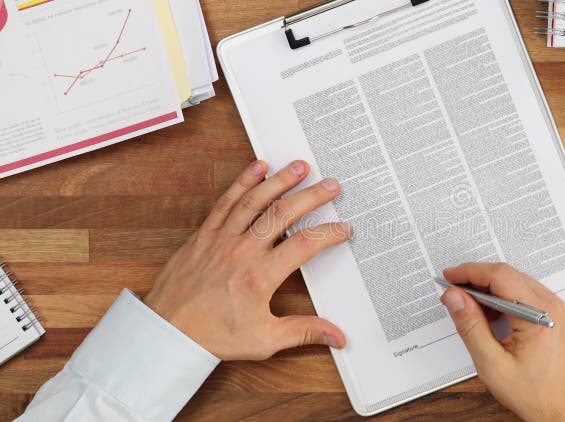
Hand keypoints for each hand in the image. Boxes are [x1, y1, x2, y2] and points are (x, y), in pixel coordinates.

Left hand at [144, 160, 351, 360]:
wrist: (167, 332)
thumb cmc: (212, 336)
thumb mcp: (264, 340)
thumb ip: (303, 332)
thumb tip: (335, 336)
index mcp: (259, 277)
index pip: (304, 245)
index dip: (328, 234)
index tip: (344, 229)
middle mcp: (242, 251)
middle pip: (283, 214)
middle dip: (311, 196)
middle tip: (331, 185)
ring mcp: (222, 239)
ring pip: (255, 201)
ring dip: (280, 180)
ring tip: (300, 166)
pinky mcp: (205, 234)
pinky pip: (226, 202)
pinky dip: (242, 182)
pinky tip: (257, 168)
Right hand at [440, 263, 564, 420]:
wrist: (562, 410)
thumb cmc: (535, 394)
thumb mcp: (492, 364)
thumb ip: (471, 326)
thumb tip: (455, 298)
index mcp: (538, 315)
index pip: (500, 276)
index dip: (470, 272)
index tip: (449, 277)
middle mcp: (550, 306)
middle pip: (507, 275)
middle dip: (476, 279)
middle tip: (453, 293)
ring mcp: (553, 309)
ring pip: (514, 282)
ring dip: (488, 289)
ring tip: (468, 307)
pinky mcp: (551, 315)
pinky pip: (522, 294)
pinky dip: (501, 298)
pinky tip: (488, 315)